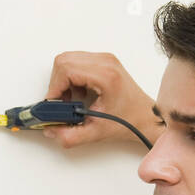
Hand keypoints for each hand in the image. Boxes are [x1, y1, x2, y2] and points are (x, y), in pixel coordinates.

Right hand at [43, 51, 157, 147]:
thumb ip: (68, 135)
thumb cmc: (128, 121)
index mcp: (106, 76)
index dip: (54, 88)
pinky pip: (76, 61)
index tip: (54, 103)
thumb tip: (50, 129)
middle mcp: (106, 62)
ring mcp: (105, 59)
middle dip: (56, 83)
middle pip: (64, 61)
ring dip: (63, 80)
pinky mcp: (103, 61)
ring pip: (68, 59)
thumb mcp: (95, 133)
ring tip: (72, 98)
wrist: (145, 116)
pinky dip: (71, 77)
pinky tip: (79, 92)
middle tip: (62, 102)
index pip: (66, 70)